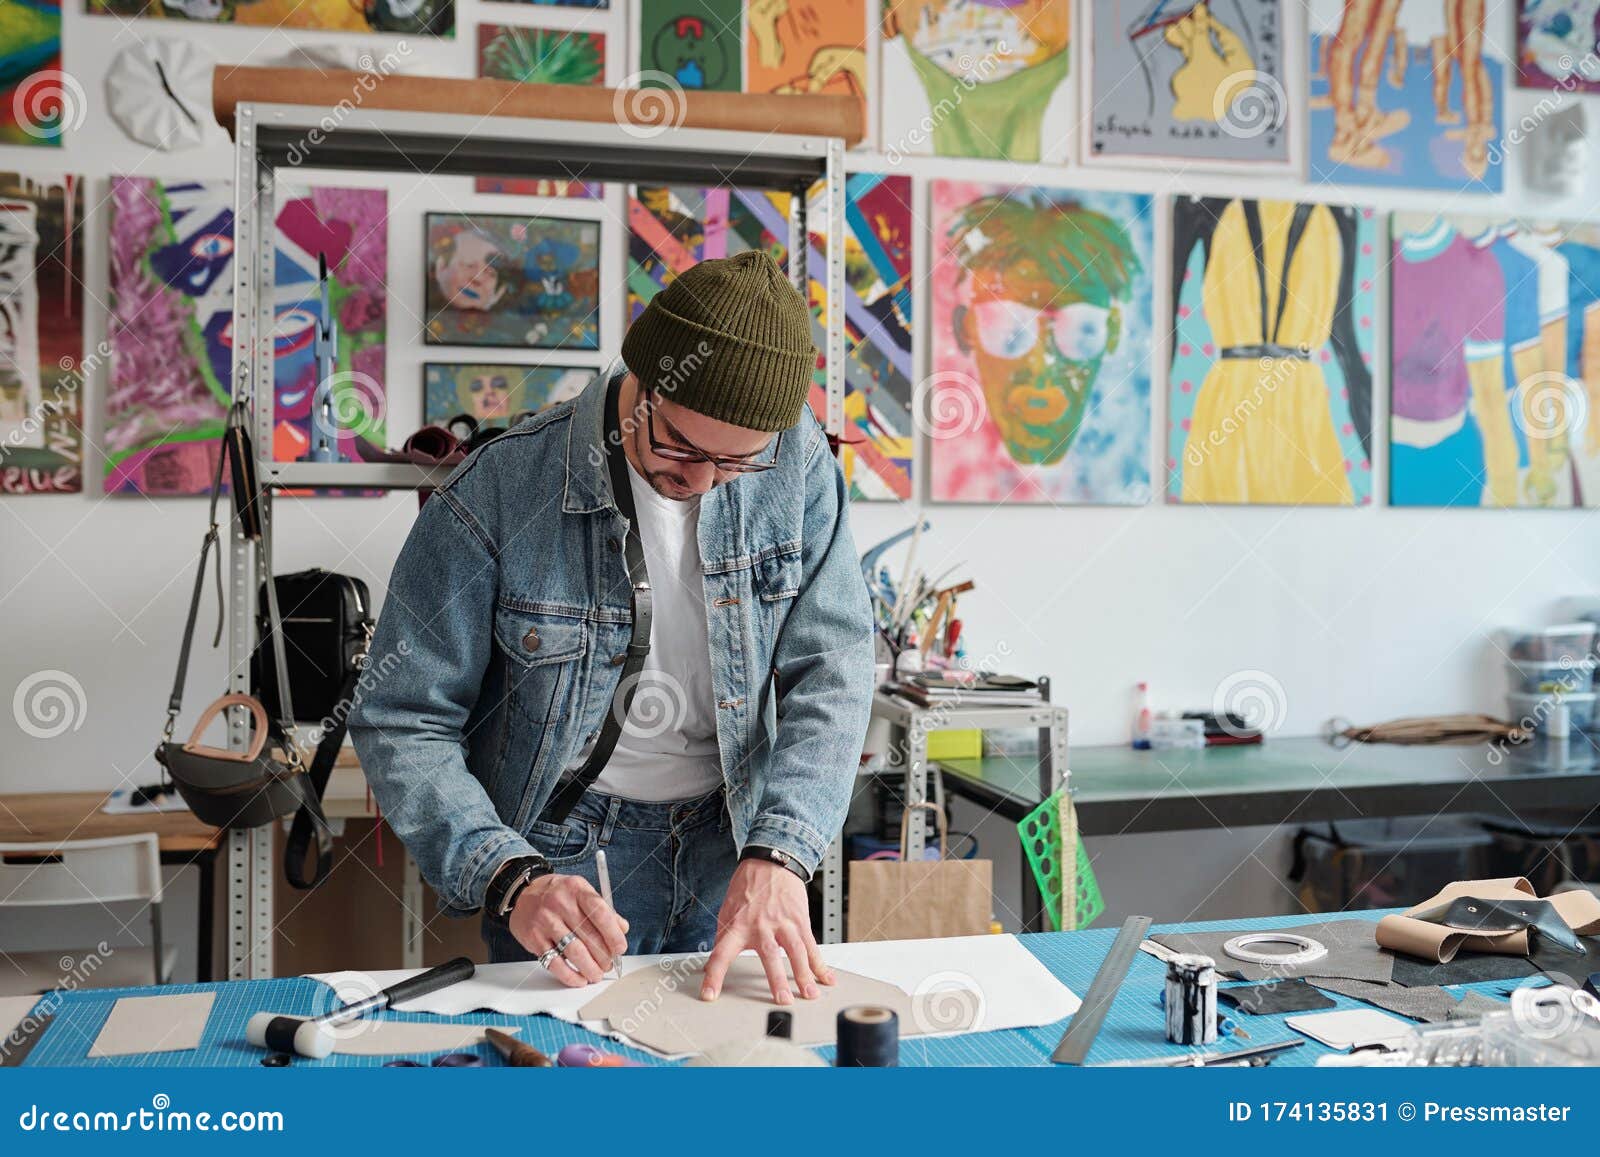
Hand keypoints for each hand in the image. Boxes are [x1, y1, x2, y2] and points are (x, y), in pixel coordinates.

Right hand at [509, 873, 628, 987]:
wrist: (523, 893)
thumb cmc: (557, 894)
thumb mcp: (581, 892)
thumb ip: (602, 910)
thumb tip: (622, 929)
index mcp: (577, 890)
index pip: (600, 912)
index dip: (613, 934)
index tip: (620, 948)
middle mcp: (560, 904)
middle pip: (588, 935)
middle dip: (603, 955)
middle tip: (609, 965)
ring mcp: (546, 921)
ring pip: (574, 951)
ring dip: (589, 968)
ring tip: (597, 974)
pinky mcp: (534, 939)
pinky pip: (555, 963)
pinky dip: (570, 975)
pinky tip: (579, 979)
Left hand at [700, 858, 834, 1004]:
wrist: (770, 861)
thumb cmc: (747, 886)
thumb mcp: (727, 910)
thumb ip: (723, 937)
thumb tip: (710, 962)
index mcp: (737, 925)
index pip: (721, 954)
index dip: (713, 975)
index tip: (709, 995)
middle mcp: (761, 925)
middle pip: (769, 955)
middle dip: (775, 979)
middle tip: (781, 1000)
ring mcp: (783, 923)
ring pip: (796, 951)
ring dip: (804, 975)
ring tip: (809, 994)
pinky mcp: (800, 921)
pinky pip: (811, 945)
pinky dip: (820, 964)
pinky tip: (826, 978)